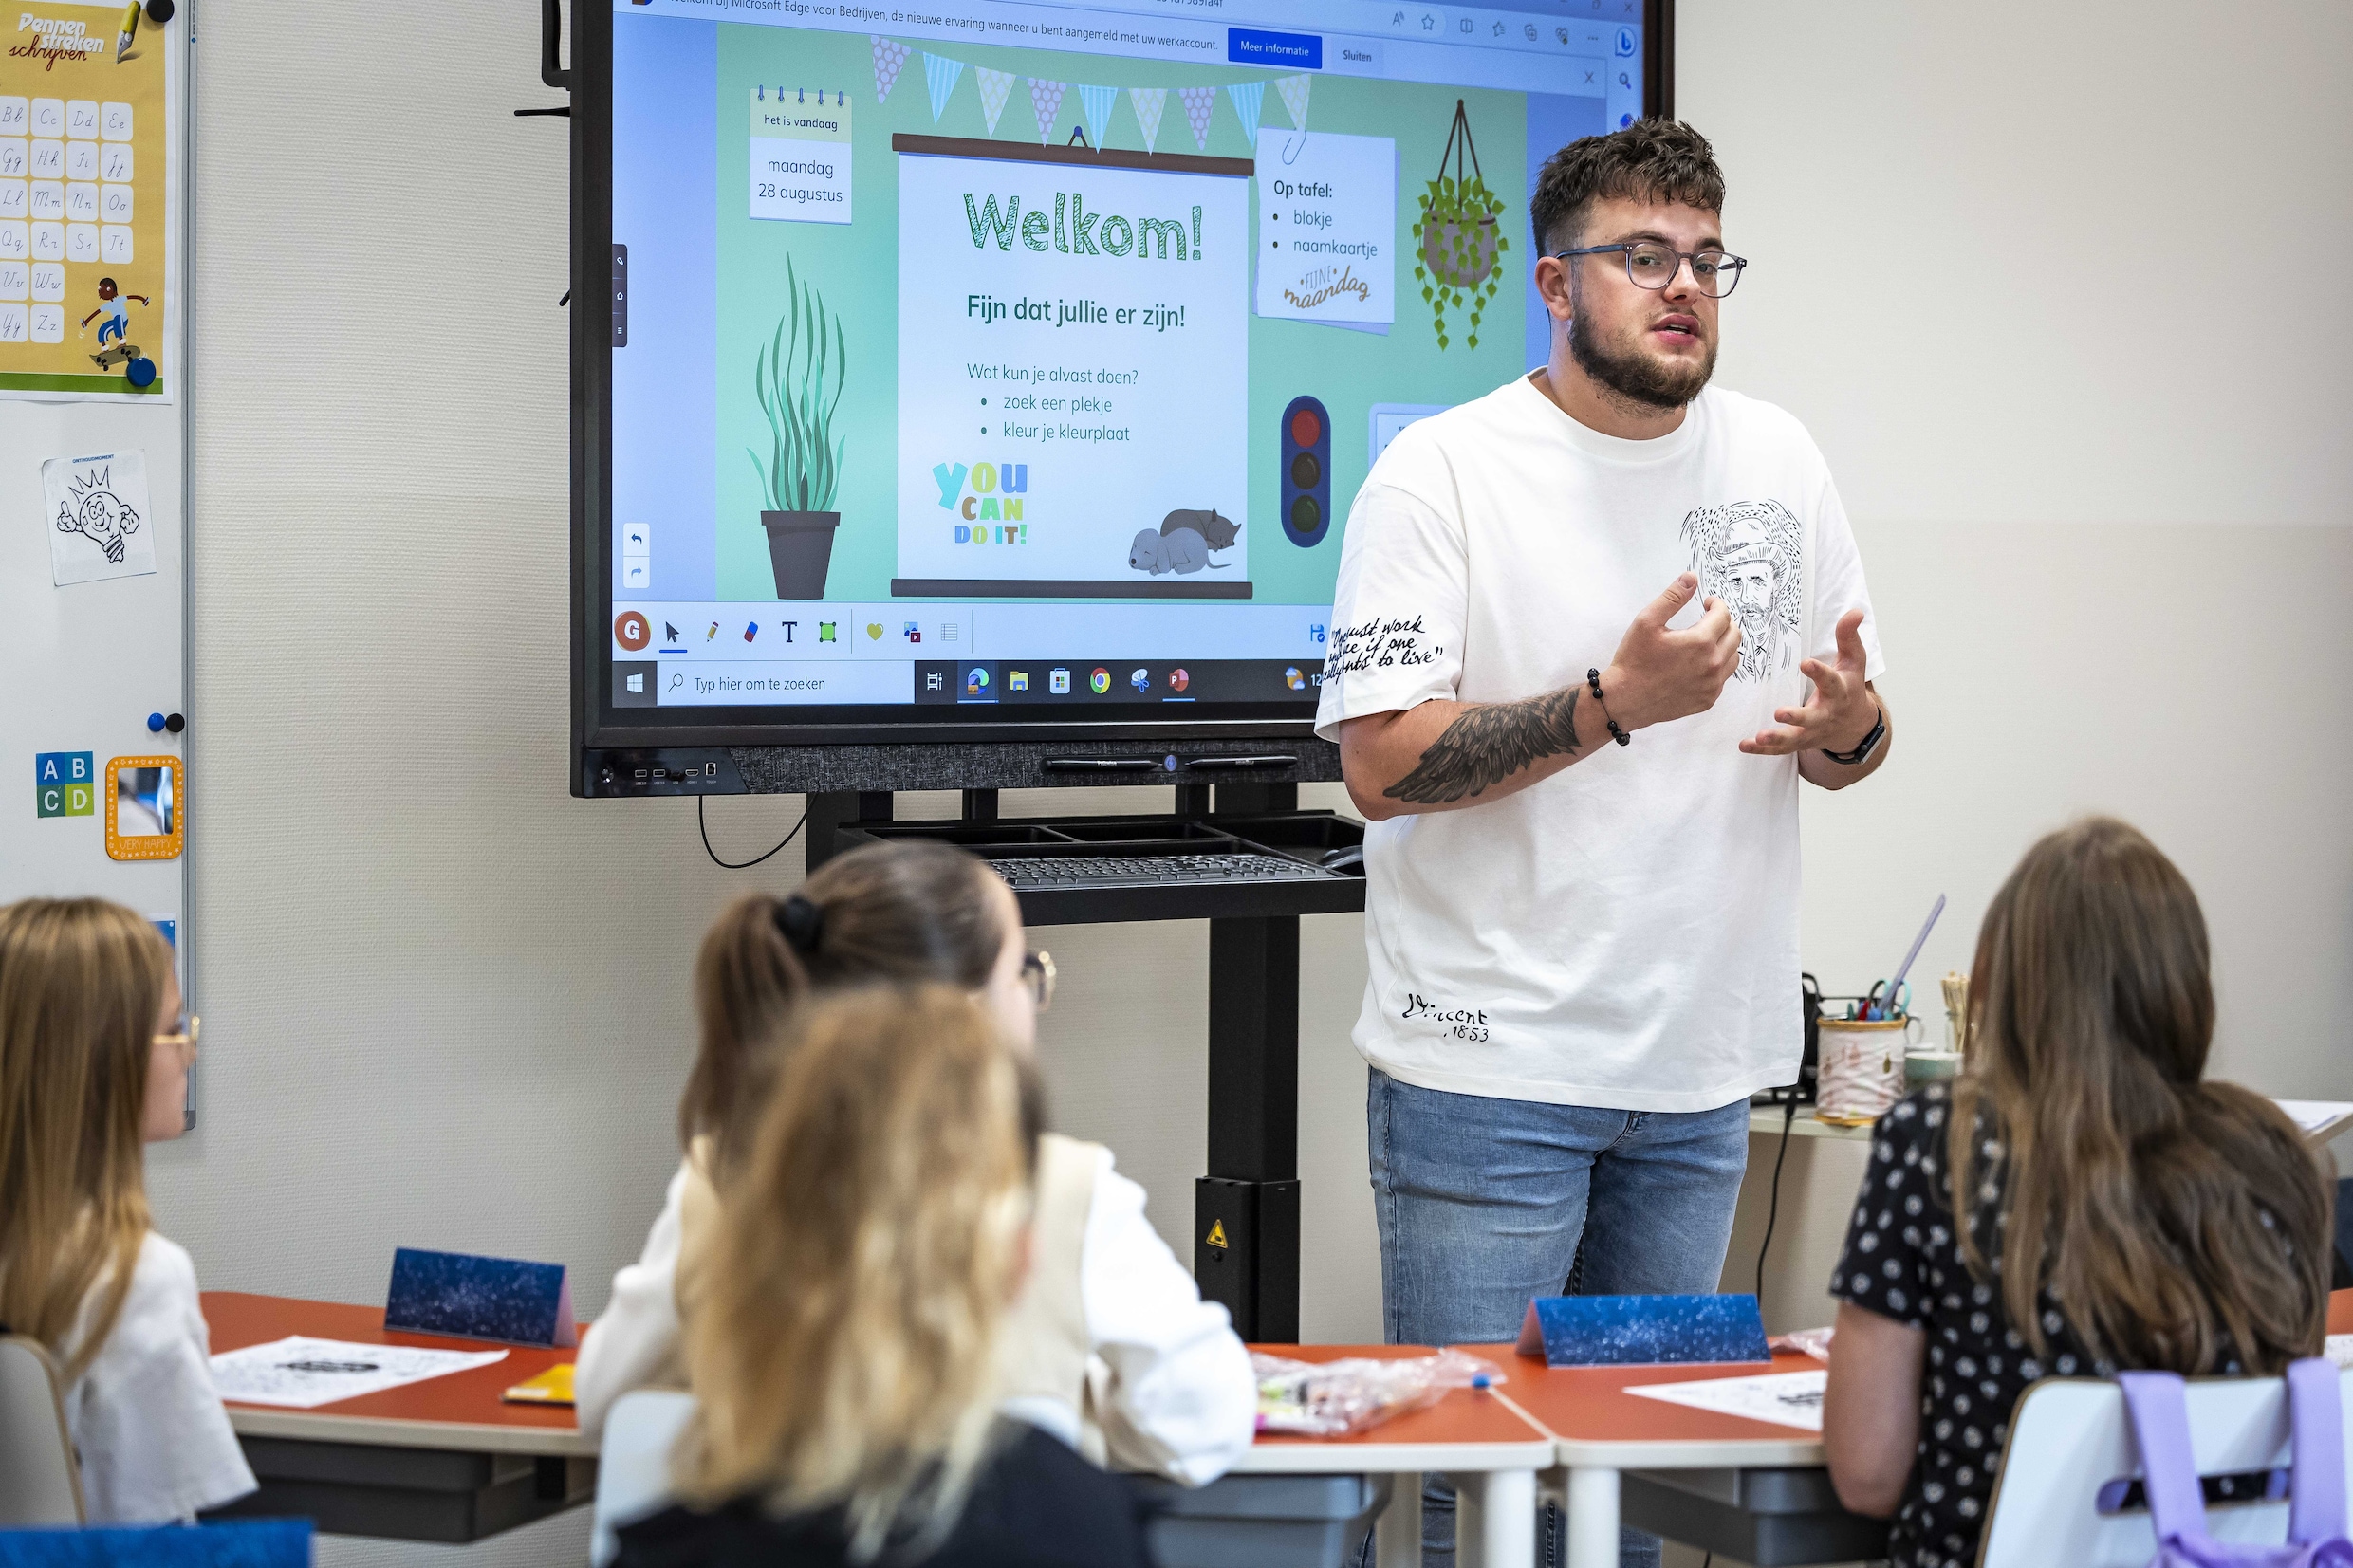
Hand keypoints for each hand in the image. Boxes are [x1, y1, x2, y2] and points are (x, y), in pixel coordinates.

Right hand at [1600, 573, 1740, 730]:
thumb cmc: (1634, 661)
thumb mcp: (1647, 621)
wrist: (1625, 699)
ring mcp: (1712, 685)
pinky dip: (1718, 666)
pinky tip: (1699, 663)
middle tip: (1708, 619)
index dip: (1716, 604)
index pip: (1723, 615)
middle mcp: (1712, 664)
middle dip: (1724, 622)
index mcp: (1700, 642)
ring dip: (1725, 644)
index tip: (1707, 603)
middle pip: (1735, 635)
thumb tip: (1691, 578)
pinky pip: (1723, 678)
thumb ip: (1672, 597)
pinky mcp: (1708, 699)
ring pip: (1734, 657)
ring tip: (1706, 641)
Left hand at [1740, 608, 1874, 755]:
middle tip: (1780, 713)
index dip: (1819, 673)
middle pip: (1811, 718)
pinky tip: (1745, 745)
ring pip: (1794, 739)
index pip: (1830, 681)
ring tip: (1759, 737)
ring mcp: (1811, 731)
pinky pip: (1780, 750)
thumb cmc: (1849, 687)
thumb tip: (1855, 611)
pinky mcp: (1799, 742)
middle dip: (1797, 717)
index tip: (1806, 663)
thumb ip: (1848, 637)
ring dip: (1777, 739)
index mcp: (1839, 692)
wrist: (1854, 725)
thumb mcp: (1853, 661)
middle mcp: (1825, 715)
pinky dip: (1762, 751)